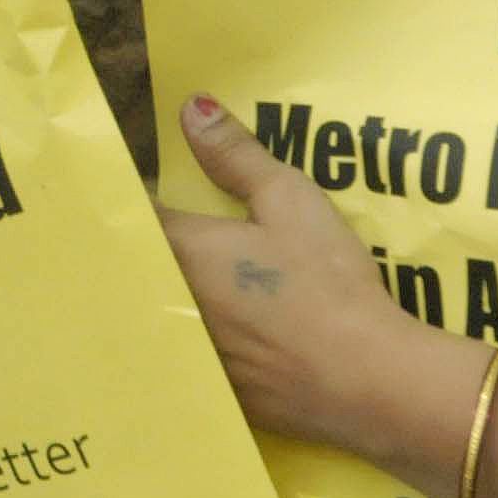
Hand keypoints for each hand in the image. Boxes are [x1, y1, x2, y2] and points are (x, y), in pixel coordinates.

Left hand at [160, 94, 446, 453]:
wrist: (364, 380)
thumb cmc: (326, 282)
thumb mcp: (289, 201)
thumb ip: (236, 155)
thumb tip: (191, 109)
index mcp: (181, 251)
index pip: (133, 215)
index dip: (134, 198)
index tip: (142, 187)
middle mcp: (169, 303)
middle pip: (137, 266)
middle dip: (144, 246)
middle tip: (167, 230)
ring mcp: (187, 351)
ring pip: (156, 311)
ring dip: (163, 291)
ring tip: (191, 278)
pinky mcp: (210, 388)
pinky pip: (183, 353)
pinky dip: (189, 337)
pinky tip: (221, 334)